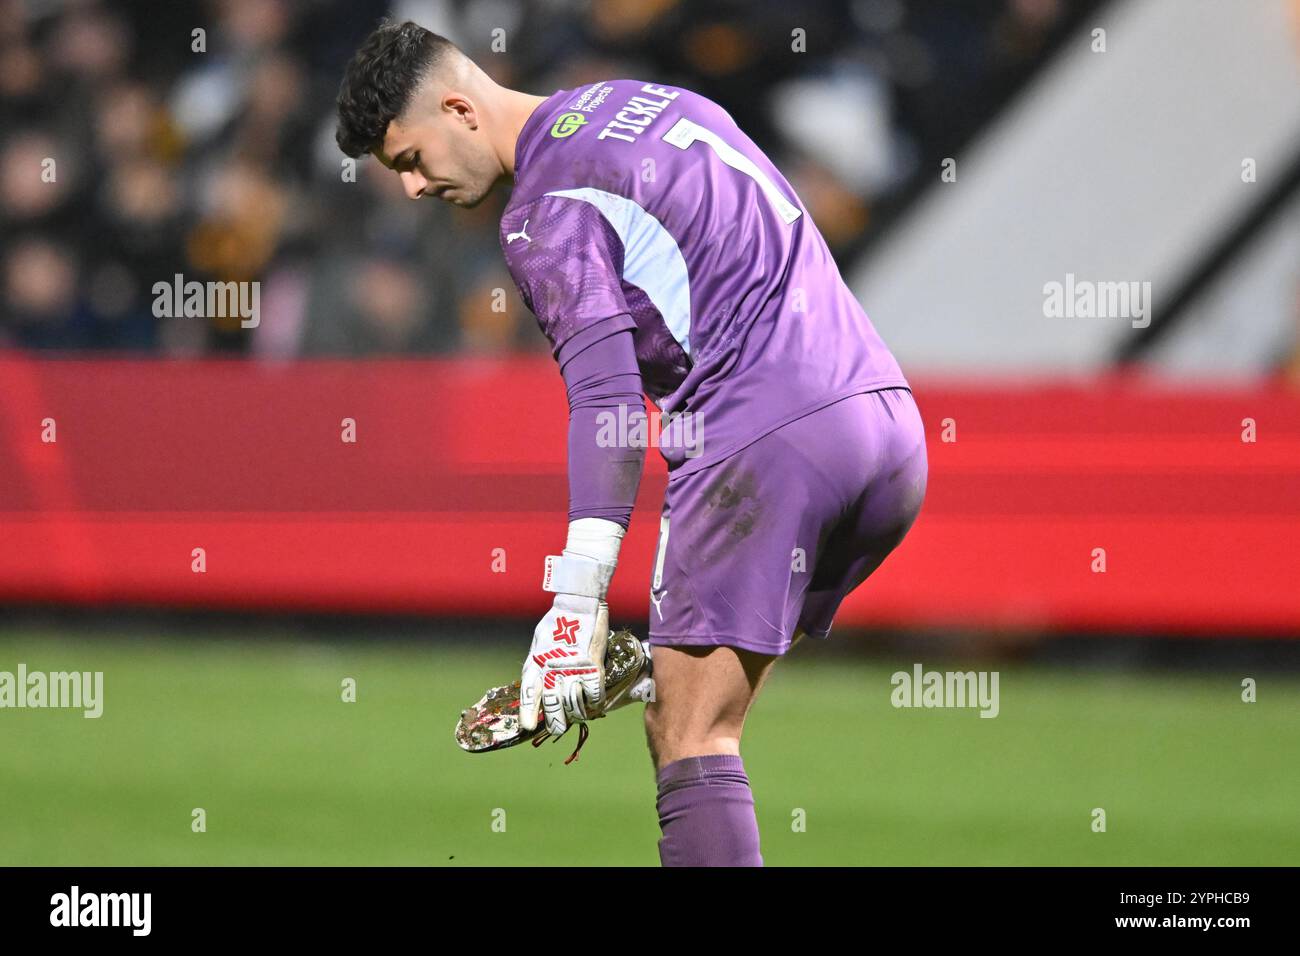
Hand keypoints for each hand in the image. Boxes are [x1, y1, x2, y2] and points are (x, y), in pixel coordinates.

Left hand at [520, 591, 609, 737]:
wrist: (578, 605)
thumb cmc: (556, 624)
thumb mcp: (538, 646)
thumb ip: (537, 667)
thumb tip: (539, 687)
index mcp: (536, 664)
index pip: (530, 694)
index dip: (528, 713)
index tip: (528, 727)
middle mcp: (553, 670)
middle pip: (553, 706)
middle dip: (555, 723)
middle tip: (557, 728)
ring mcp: (574, 670)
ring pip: (574, 705)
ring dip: (577, 714)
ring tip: (578, 715)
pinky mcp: (592, 668)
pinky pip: (594, 695)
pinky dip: (594, 703)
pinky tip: (594, 703)